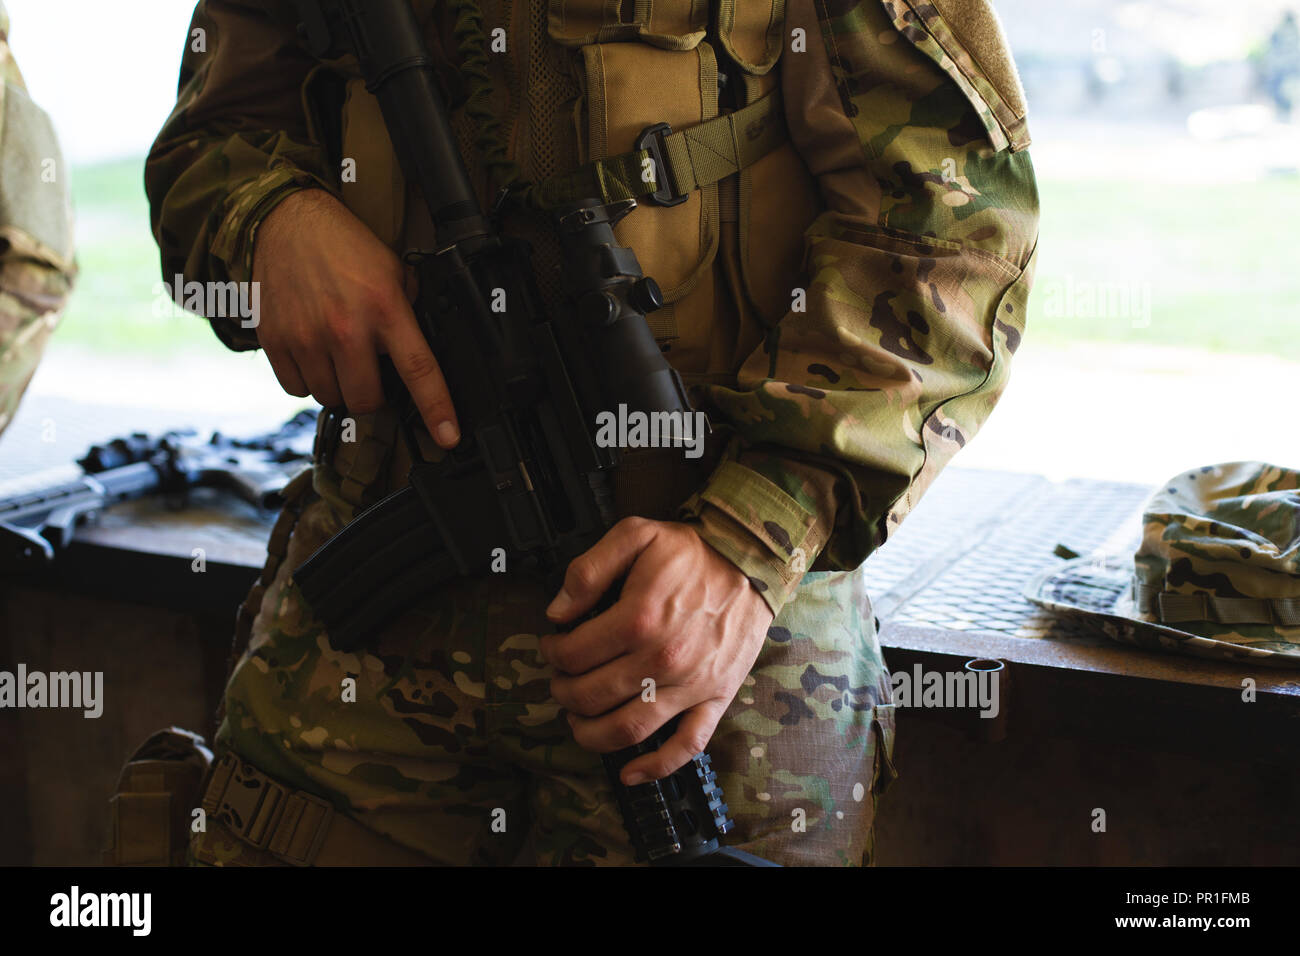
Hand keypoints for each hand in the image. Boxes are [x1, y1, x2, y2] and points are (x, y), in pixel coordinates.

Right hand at [251, 188, 460, 446]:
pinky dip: (307, 381)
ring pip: (330, 398)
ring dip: (339, 387)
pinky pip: (296, 390)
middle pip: (366, 401)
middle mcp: (345, 328)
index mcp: (385, 308)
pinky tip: (313, 355)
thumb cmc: (344, 246)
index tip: (448, 437)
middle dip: (373, 395)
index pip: (418, 369)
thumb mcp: (393, 270)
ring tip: (339, 357)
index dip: (437, 408)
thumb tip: (421, 348)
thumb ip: (409, 311)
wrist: (286, 221)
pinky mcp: (275, 341)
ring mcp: (306, 337)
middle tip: (370, 372)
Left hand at [539, 517, 773, 784]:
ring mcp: (690, 685)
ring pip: (627, 730)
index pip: (573, 654)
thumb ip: (589, 569)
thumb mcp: (636, 535)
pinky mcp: (715, 699)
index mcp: (638, 618)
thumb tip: (558, 612)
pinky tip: (629, 772)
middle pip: (591, 696)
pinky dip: (655, 767)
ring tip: (578, 719)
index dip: (553, 653)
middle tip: (561, 680)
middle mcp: (661, 659)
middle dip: (564, 692)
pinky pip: (686, 746)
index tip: (553, 646)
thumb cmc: (692, 551)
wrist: (752, 563)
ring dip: (590, 733)